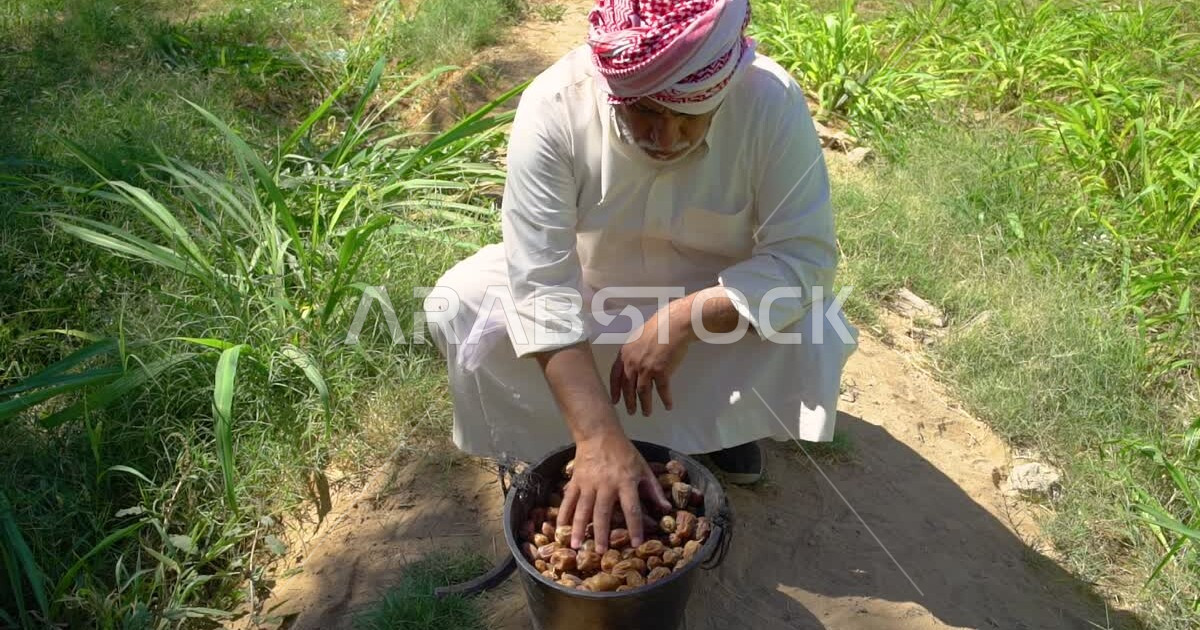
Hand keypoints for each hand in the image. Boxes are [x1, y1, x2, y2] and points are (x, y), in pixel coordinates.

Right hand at [555, 430, 671, 552]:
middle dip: (602, 533)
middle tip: (600, 552)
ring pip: (583, 509)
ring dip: (579, 528)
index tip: (636, 543)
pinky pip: (568, 500)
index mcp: (626, 481)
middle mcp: (606, 484)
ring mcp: (588, 483)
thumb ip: (654, 489)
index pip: (632, 508)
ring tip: (576, 546)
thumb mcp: (643, 467)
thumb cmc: (624, 452)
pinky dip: (563, 514)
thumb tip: (666, 509)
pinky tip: (559, 529)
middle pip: (603, 512)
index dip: (635, 527)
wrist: (599, 434)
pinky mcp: (576, 481)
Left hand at [610, 305, 692, 415]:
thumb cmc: (658, 328)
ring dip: (645, 404)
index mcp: (624, 354)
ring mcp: (646, 368)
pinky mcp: (661, 372)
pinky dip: (665, 399)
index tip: (615, 401)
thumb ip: (633, 352)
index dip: (614, 390)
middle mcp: (632, 363)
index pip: (615, 376)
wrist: (673, 325)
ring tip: (646, 413)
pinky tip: (668, 406)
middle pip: (628, 387)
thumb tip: (634, 363)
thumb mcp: (638, 338)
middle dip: (629, 402)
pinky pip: (662, 390)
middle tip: (631, 412)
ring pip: (643, 392)